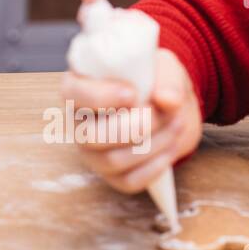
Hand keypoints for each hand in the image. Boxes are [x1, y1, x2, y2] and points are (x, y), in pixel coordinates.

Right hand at [60, 48, 202, 193]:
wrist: (172, 108)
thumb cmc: (156, 82)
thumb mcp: (164, 68)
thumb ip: (167, 79)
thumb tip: (167, 100)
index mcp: (79, 86)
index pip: (73, 94)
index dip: (100, 97)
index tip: (132, 94)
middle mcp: (78, 122)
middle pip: (90, 135)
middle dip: (134, 127)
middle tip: (163, 113)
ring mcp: (92, 151)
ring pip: (112, 160)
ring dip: (152, 144)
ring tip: (175, 124)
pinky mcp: (112, 174)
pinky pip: (128, 181)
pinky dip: (154, 167)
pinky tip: (170, 148)